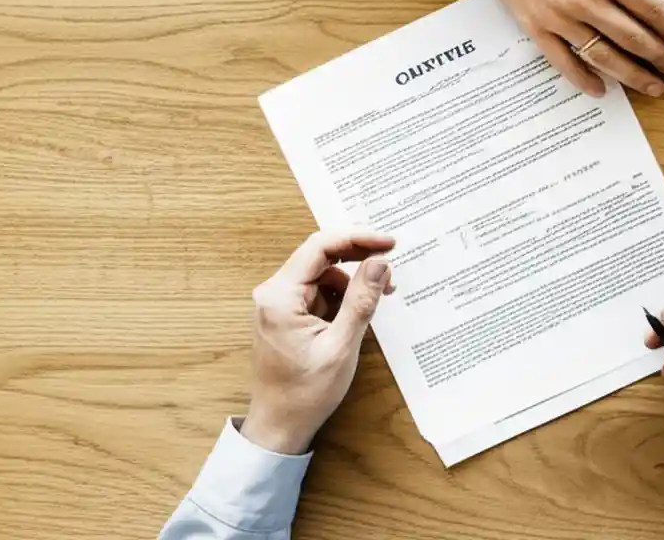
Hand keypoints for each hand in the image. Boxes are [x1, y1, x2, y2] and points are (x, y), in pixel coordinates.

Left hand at [240, 229, 394, 454]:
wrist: (279, 426)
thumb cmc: (305, 393)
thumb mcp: (341, 346)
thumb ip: (361, 301)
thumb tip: (379, 264)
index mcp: (280, 296)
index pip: (320, 246)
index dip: (358, 238)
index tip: (389, 243)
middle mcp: (273, 293)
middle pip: (320, 256)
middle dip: (358, 258)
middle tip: (390, 266)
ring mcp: (278, 303)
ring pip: (322, 274)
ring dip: (352, 280)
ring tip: (380, 296)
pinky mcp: (286, 314)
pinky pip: (318, 292)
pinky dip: (342, 296)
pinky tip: (360, 310)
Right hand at [448, 0, 663, 98]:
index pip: (652, 8)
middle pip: (634, 37)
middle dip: (660, 57)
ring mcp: (558, 15)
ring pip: (604, 56)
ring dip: (633, 75)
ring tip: (653, 86)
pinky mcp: (534, 26)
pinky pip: (563, 62)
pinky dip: (584, 79)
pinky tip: (602, 89)